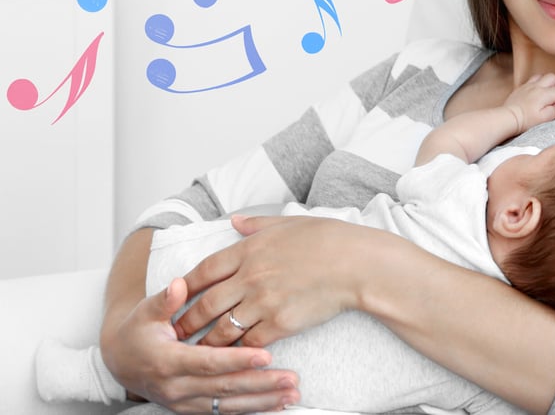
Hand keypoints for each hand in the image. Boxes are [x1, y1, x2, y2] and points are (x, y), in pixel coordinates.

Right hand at [101, 277, 299, 413]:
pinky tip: (276, 404)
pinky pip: (224, 411)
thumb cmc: (137, 331)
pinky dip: (251, 409)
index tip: (266, 355)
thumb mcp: (145, 312)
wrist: (119, 362)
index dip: (237, 360)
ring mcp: (183, 402)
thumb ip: (165, 300)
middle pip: (224, 388)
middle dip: (260, 384)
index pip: (207, 362)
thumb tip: (179, 285)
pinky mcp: (191, 409)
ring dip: (262, 401)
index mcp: (167, 360)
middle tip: (291, 379)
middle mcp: (176, 387)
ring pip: (227, 405)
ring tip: (292, 395)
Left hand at [175, 214, 371, 348]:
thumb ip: (256, 224)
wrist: (356, 263)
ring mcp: (264, 301)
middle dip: (186, 322)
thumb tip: (235, 220)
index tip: (173, 297)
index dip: (184, 286)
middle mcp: (250, 276)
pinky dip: (237, 352)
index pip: (204, 270)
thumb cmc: (327, 239)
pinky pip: (250, 342)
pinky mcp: (281, 323)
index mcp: (249, 249)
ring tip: (196, 352)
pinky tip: (231, 358)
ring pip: (223, 328)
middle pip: (205, 304)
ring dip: (207, 342)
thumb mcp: (288, 223)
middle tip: (173, 333)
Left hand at [504, 73, 554, 131]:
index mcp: (544, 94)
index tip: (553, 107)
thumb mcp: (544, 120)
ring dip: (546, 83)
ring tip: (544, 94)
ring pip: (541, 76)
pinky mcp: (520, 88)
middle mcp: (536, 86)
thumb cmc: (525, 120)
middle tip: (553, 97)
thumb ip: (554, 111)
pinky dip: (536, 85)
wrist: (508, 118)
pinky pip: (531, 80)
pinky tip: (534, 95)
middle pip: (553, 77)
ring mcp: (527, 86)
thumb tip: (554, 106)